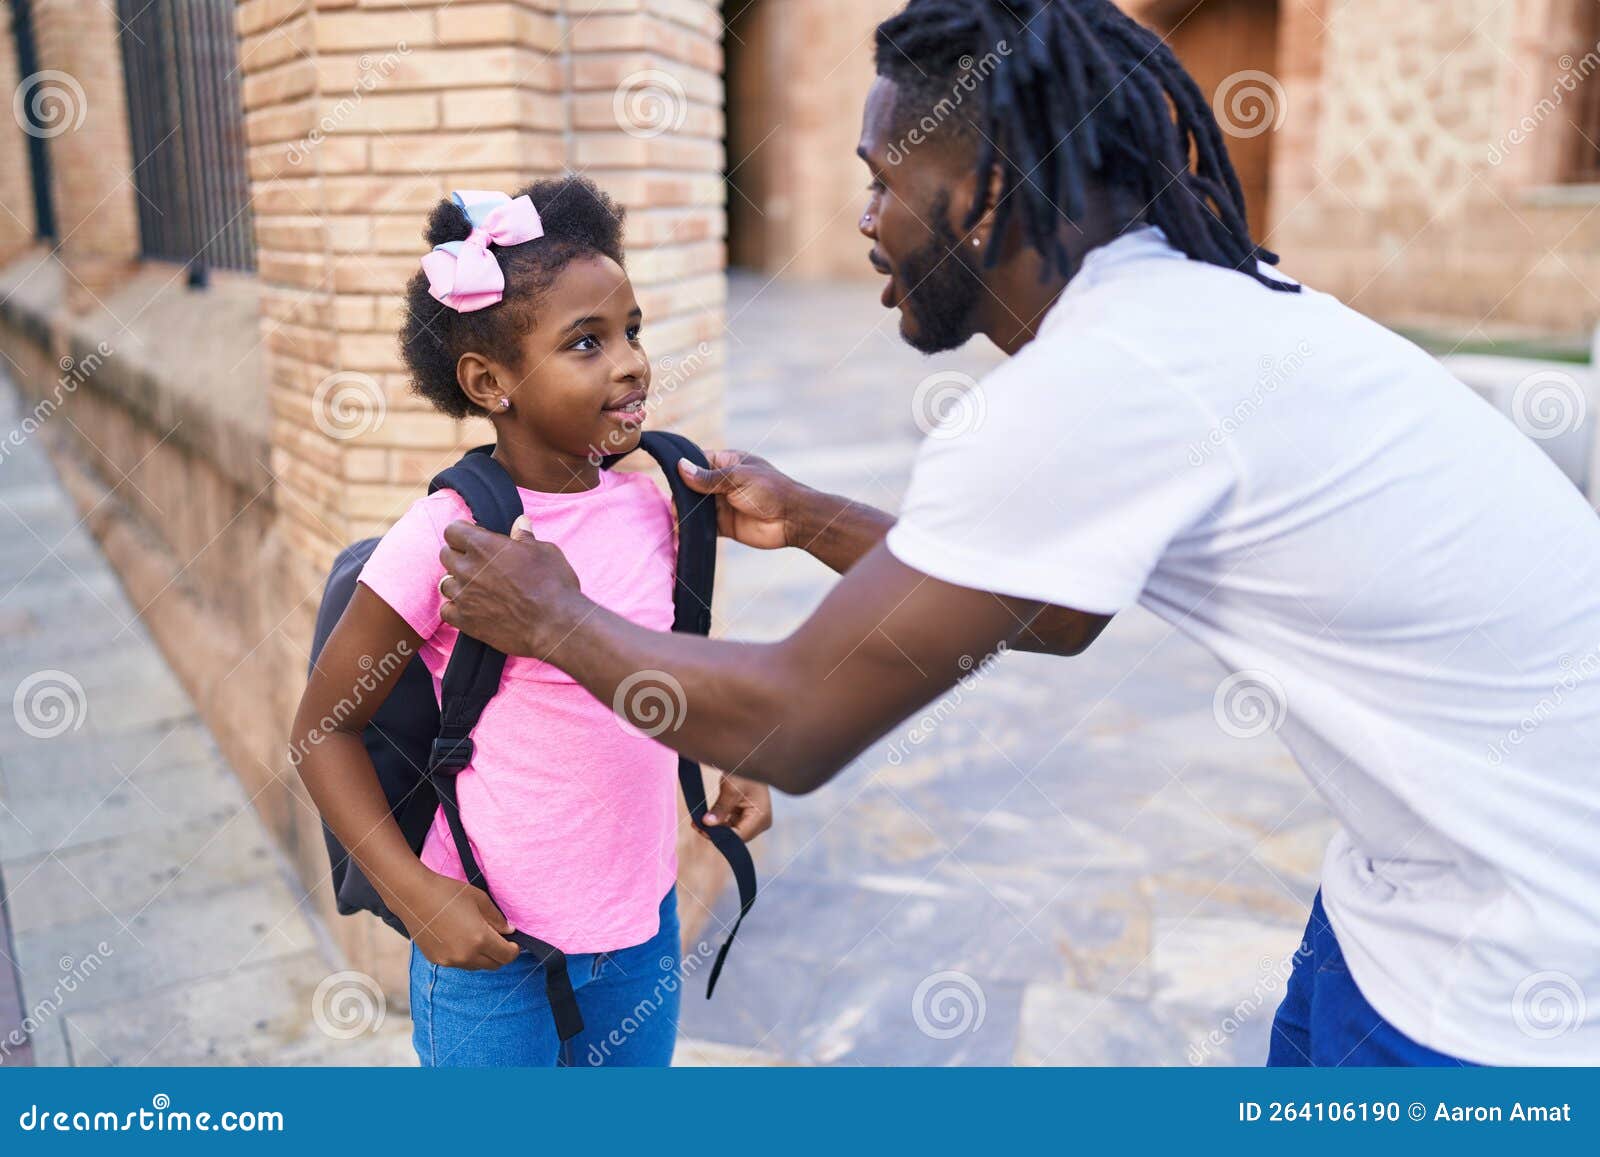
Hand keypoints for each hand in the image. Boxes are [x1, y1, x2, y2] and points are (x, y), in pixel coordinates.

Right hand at [400, 869, 519, 969]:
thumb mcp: (480, 900)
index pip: (507, 956)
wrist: (414, 896)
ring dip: (483, 956)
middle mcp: (466, 955)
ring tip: (477, 936)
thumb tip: (509, 931)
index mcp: (480, 939)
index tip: (514, 942)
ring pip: (476, 966)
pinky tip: (459, 938)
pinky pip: (459, 963)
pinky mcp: (437, 960)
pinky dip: (465, 955)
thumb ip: (497, 918)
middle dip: (500, 954)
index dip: (514, 950)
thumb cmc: (448, 893)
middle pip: (493, 965)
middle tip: (499, 939)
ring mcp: (450, 960)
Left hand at [439, 517, 581, 658]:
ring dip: (458, 582)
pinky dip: (455, 607)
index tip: (474, 537)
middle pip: (445, 555)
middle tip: (478, 562)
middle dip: (459, 555)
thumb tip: (520, 524)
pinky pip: (446, 610)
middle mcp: (468, 569)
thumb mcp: (545, 552)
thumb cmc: (553, 586)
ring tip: (477, 586)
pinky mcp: (465, 621)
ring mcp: (464, 596)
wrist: (554, 626)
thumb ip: (525, 537)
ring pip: (445, 583)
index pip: (452, 530)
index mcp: (484, 546)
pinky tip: (471, 607)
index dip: (463, 532)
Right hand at [678, 451, 811, 550]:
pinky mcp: (723, 525)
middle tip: (674, 505)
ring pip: (694, 507)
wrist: (793, 520)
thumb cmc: (771, 490)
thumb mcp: (738, 478)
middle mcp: (720, 483)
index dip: (682, 468)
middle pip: (691, 486)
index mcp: (726, 463)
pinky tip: (681, 532)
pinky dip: (691, 529)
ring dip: (684, 512)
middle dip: (680, 494)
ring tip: (675, 519)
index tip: (668, 476)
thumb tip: (680, 467)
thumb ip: (709, 478)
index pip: (696, 461)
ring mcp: (721, 504)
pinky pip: (702, 526)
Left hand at [702, 774, 772, 841]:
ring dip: (715, 827)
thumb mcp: (731, 789)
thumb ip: (720, 809)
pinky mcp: (746, 815)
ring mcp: (753, 819)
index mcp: (761, 817)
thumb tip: (707, 824)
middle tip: (697, 825)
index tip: (702, 829)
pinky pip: (730, 824)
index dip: (720, 835)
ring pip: (731, 831)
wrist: (749, 758)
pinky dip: (717, 822)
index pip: (740, 835)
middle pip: (736, 835)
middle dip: (716, 832)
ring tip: (697, 822)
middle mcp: (760, 822)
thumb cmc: (745, 770)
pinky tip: (704, 819)